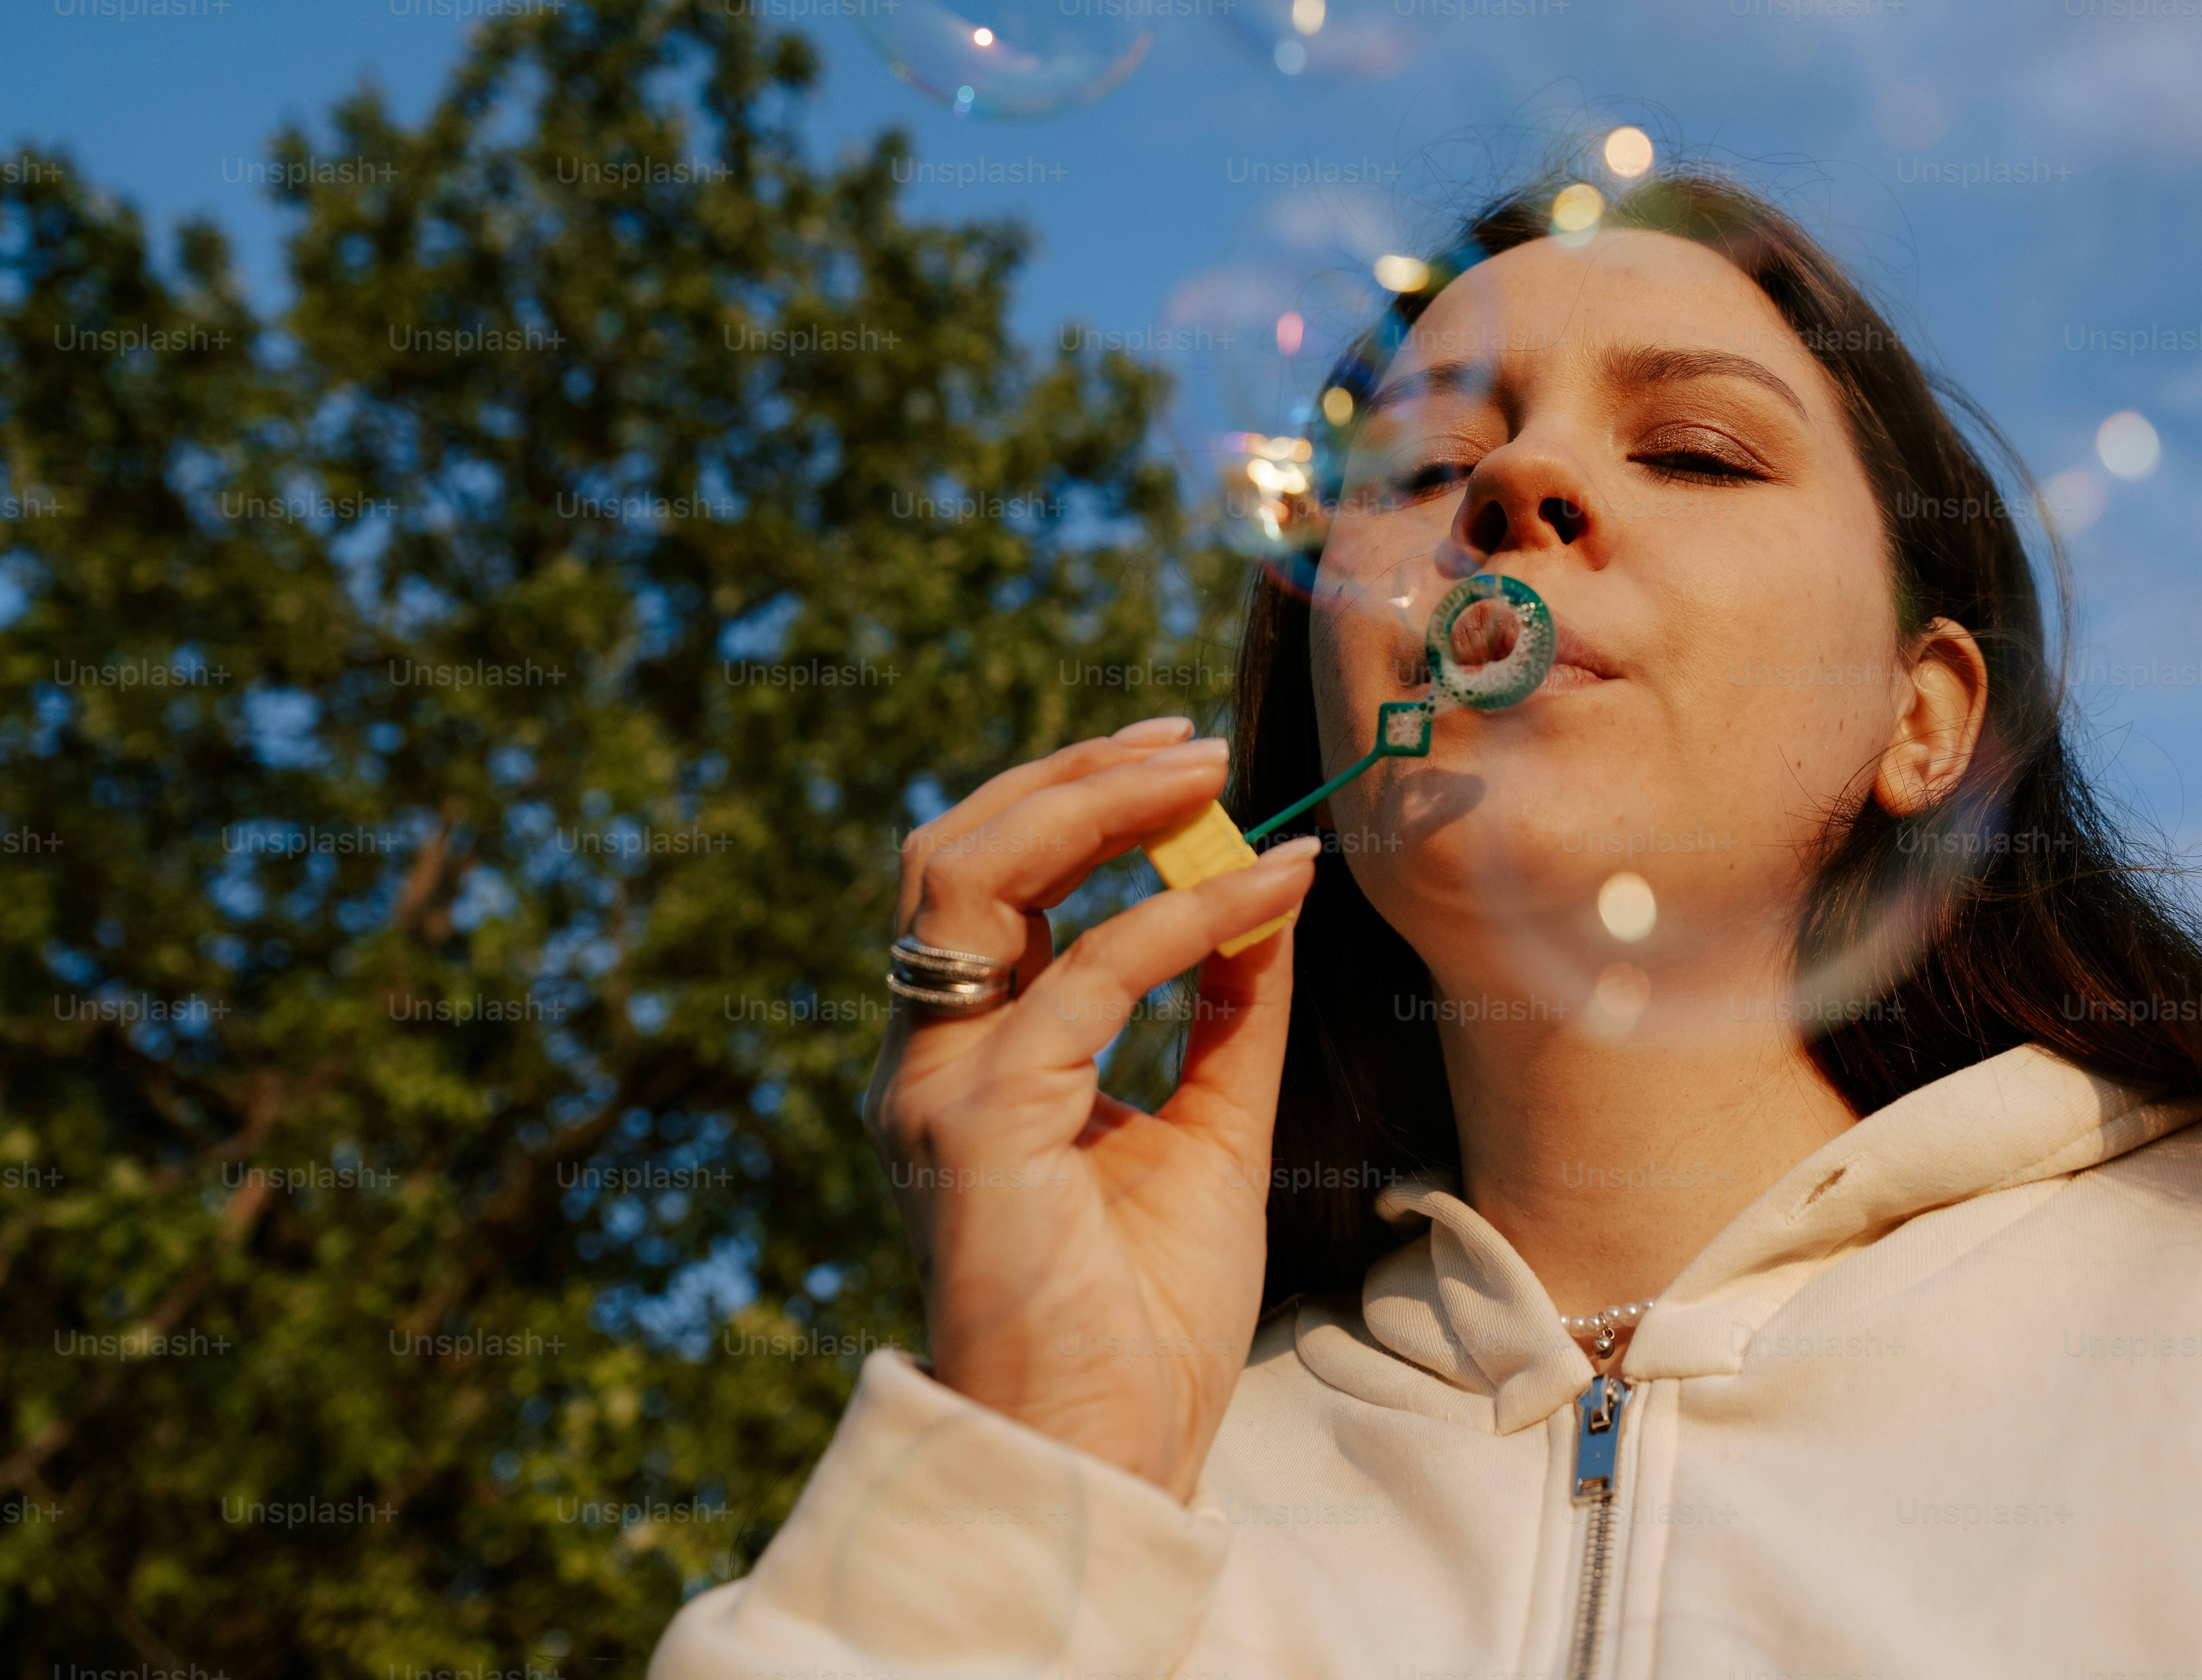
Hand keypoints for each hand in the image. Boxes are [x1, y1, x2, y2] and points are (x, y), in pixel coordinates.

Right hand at [858, 716, 1315, 1500]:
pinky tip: (1266, 889)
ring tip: (1202, 775)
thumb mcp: (1211, 1128)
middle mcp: (932, 1065)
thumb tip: (1269, 886)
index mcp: (972, 1065)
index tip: (1184, 766)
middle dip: (1071, 780)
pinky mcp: (982, 1126)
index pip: (991, 888)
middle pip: (959, 857)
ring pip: (976, 882)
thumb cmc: (1146, 1317)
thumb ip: (1225, 1012)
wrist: (1112, 1455)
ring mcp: (941, 1091)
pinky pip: (1084, 978)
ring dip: (1095, 809)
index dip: (1077, 808)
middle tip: (1187, 745)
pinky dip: (1183, 915)